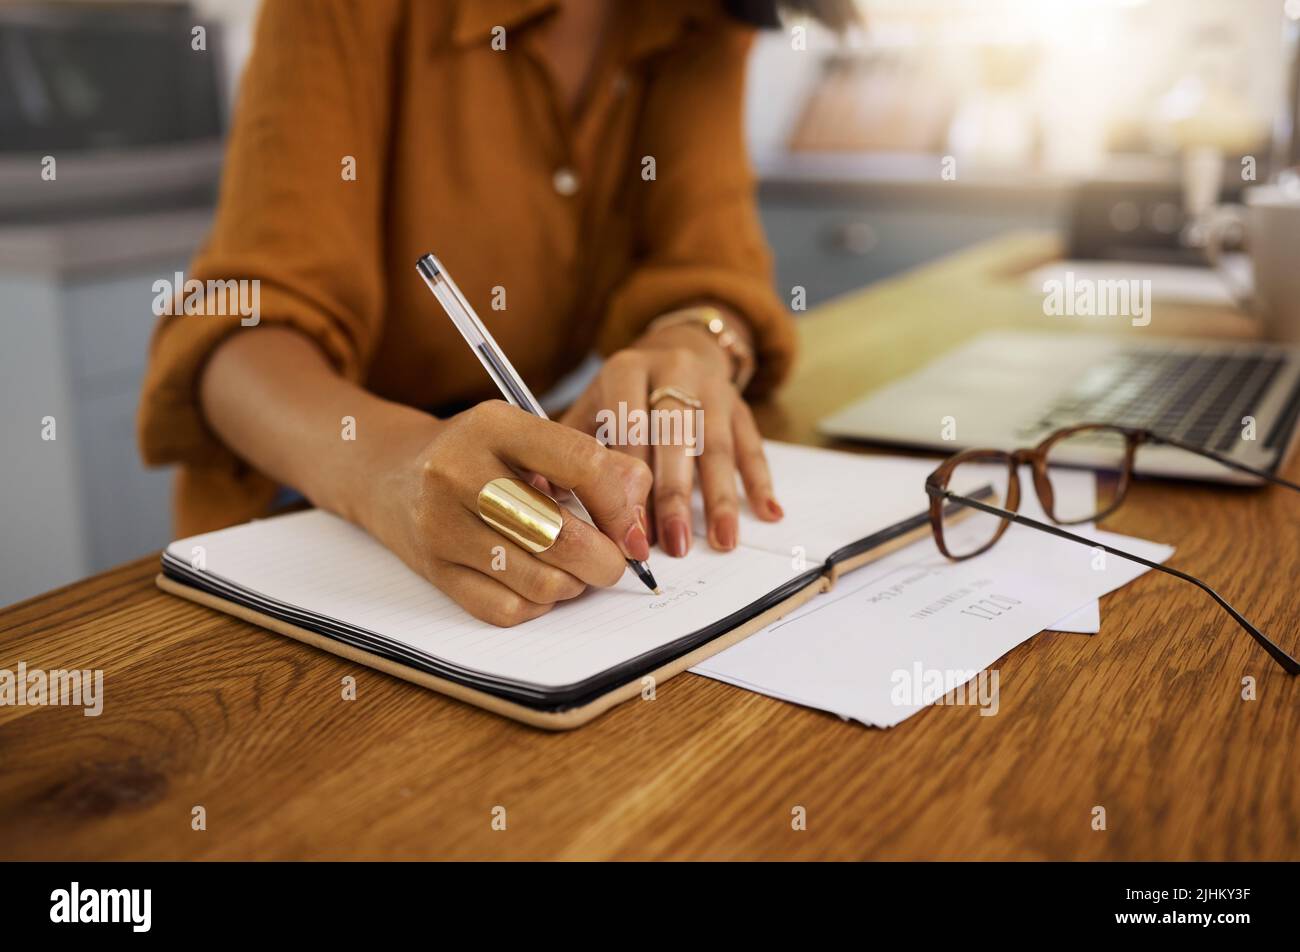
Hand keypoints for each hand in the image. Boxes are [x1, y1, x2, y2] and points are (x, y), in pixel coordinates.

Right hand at [363, 401, 652, 625]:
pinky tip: (537, 583)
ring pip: (538, 580)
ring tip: (574, 570)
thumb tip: (640, 515)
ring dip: (572, 585)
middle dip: (605, 560)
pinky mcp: (433, 570)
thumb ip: (595, 463)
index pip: (582, 466)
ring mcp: (440, 524)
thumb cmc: (479, 456)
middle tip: (613, 562)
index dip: (622, 507)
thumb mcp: (529, 438)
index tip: (634, 533)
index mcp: (493, 425)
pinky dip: (537, 604)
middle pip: (560, 535)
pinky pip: (507, 608)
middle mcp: (458, 471)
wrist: (390, 473)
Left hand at [560, 319, 782, 557]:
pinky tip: (768, 513)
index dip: (630, 481)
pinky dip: (761, 480)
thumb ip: (569, 444)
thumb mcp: (592, 402)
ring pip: (718, 444)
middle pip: (676, 436)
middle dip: (675, 495)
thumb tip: (540, 495)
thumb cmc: (625, 392)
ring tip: (722, 541)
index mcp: (627, 370)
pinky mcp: (741, 404)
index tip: (629, 530)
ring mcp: (712, 388)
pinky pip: (753, 444)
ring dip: (721, 497)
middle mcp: (673, 372)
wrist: (679, 345)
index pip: (630, 427)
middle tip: (675, 544)